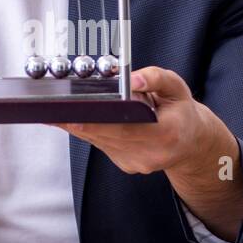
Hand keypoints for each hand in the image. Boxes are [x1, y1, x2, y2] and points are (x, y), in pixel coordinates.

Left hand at [51, 66, 230, 178]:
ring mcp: (136, 162)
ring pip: (98, 141)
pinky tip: (75, 117)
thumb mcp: (177, 88)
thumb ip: (156, 78)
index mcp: (167, 134)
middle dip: (76, 120)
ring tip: (55, 108)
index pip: (123, 128)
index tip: (72, 115)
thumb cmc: (181, 112)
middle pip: (104, 135)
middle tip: (50, 106)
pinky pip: (100, 144)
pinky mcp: (125, 164)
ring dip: (77, 124)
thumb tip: (132, 77)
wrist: (191, 143)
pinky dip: (88, 130)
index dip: (94, 122)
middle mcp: (149, 154)